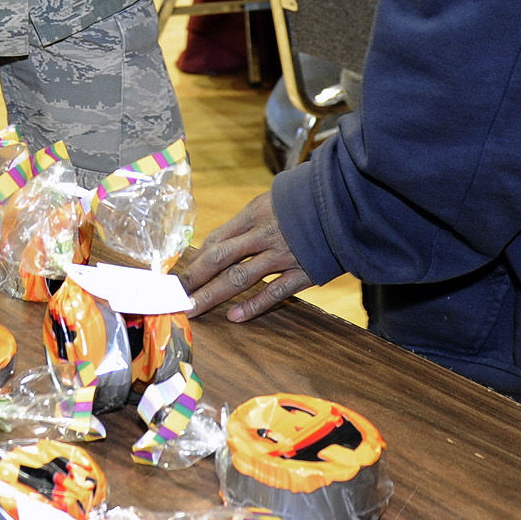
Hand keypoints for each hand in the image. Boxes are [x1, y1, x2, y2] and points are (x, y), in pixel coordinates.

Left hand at [182, 191, 322, 321]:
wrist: (346, 205)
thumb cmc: (304, 203)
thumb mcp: (270, 202)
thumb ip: (247, 224)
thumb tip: (218, 244)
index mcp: (254, 215)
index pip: (217, 240)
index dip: (197, 259)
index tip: (181, 275)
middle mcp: (264, 235)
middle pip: (220, 258)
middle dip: (195, 278)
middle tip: (174, 294)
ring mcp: (282, 255)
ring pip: (240, 277)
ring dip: (213, 294)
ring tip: (193, 308)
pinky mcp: (303, 273)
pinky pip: (273, 292)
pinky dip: (253, 306)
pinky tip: (234, 317)